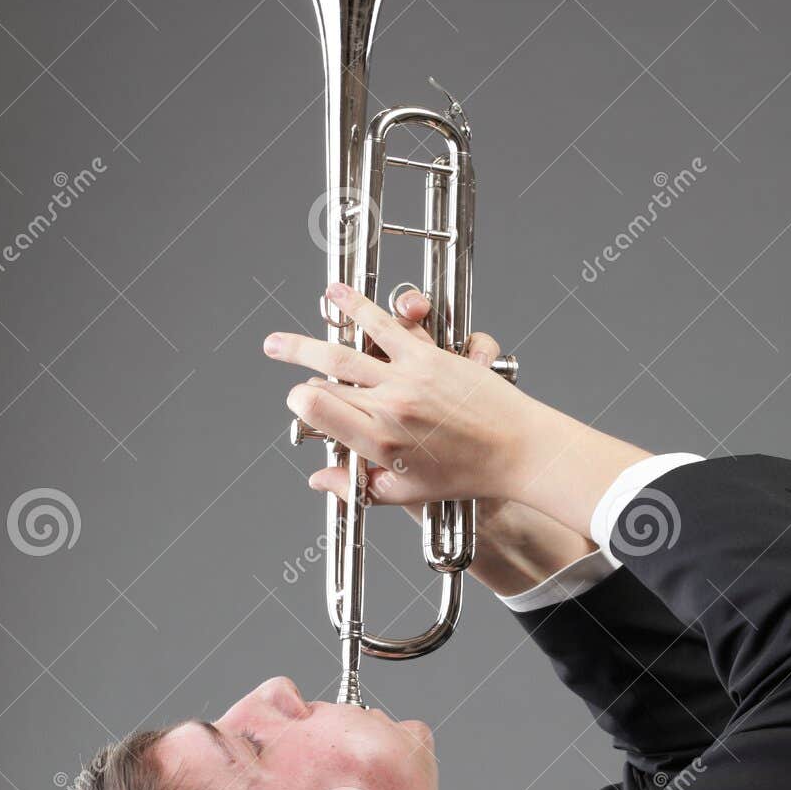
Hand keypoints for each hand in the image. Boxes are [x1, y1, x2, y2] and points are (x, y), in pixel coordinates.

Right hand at [265, 283, 530, 504]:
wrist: (518, 451)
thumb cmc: (468, 476)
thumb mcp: (408, 493)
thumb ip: (358, 486)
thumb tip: (319, 481)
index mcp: (379, 444)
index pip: (318, 411)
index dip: (301, 401)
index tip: (299, 397)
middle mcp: (389, 409)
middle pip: (325, 376)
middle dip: (293, 357)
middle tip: (271, 347)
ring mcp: (410, 379)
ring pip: (348, 349)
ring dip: (312, 333)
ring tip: (292, 322)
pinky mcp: (431, 357)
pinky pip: (388, 326)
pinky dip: (360, 307)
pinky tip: (337, 296)